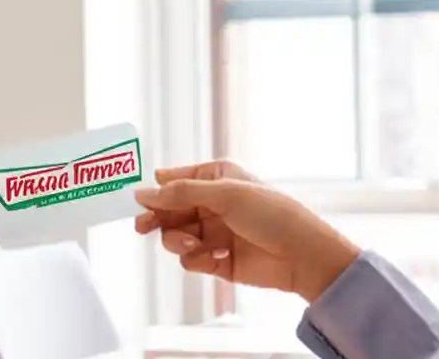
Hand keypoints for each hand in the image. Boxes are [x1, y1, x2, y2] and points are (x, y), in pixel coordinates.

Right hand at [134, 160, 359, 301]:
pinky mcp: (216, 260)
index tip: (136, 200)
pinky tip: (216, 257)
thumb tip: (142, 192)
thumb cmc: (271, 214)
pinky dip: (196, 259)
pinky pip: (190, 259)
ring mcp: (213, 232)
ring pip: (175, 236)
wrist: (302, 256)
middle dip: (158, 218)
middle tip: (143, 227)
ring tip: (192, 244)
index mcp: (216, 177)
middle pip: (169, 209)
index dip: (155, 188)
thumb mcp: (225, 194)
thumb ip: (180, 193)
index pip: (175, 179)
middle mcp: (212, 203)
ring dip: (177, 240)